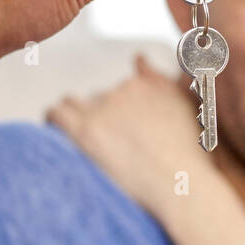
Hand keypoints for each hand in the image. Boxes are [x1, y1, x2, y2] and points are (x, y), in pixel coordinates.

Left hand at [46, 56, 204, 215]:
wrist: (183, 186)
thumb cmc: (191, 158)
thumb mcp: (188, 113)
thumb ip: (162, 82)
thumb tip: (137, 58)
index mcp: (150, 86)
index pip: (123, 89)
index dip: (120, 111)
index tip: (123, 131)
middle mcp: (125, 89)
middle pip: (100, 99)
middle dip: (101, 119)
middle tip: (109, 148)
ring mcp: (105, 108)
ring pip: (74, 104)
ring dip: (75, 119)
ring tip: (80, 144)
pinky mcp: (86, 130)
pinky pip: (56, 114)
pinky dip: (54, 123)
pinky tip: (58, 139)